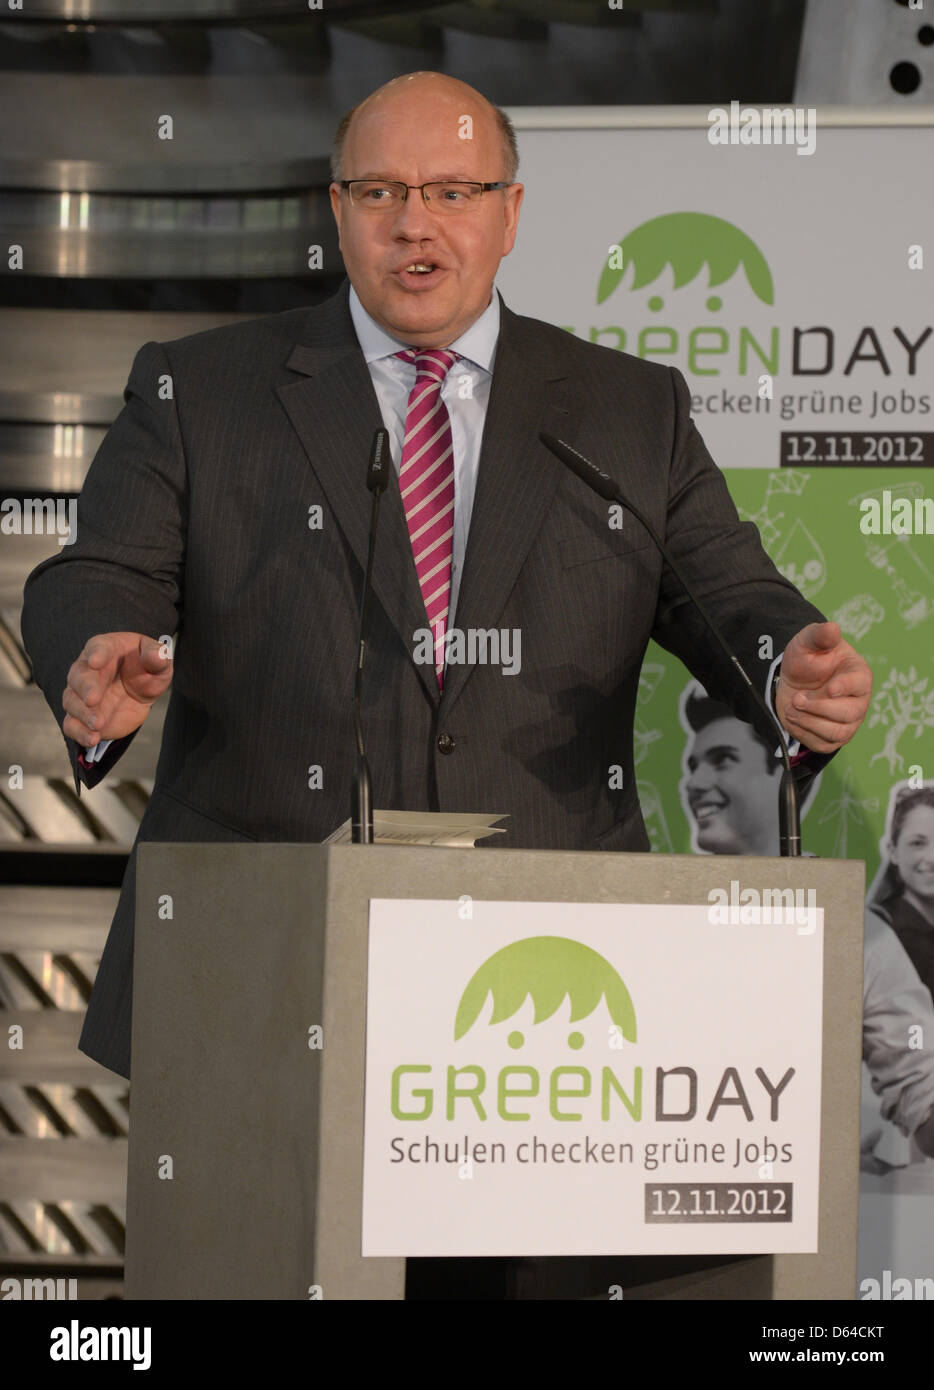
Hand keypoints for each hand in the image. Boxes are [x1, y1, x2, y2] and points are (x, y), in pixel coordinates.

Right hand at [62, 632, 173, 747]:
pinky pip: (72, 725)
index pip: (98, 648)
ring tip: (98, 724)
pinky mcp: (81, 716)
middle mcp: (86, 670)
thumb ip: (157, 657)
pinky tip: (92, 739)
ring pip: (72, 702)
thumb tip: (157, 655)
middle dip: (85, 688)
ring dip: (83, 714)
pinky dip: (79, 733)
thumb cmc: (145, 670)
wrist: (138, 692)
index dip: (97, 654)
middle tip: (93, 700)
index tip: (96, 661)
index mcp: (105, 649)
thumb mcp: (158, 662)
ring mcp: (80, 694)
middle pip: (79, 677)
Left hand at [776, 621, 871, 753]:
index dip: (845, 687)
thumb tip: (832, 628)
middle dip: (818, 707)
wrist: (794, 680)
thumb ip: (819, 635)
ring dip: (809, 722)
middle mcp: (859, 701)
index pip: (860, 684)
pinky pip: (822, 744)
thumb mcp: (808, 641)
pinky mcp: (833, 738)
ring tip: (792, 707)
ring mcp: (848, 722)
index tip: (829, 688)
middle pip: (848, 714)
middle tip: (797, 698)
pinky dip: (803, 733)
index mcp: (859, 675)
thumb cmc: (807, 659)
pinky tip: (793, 718)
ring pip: (836, 732)